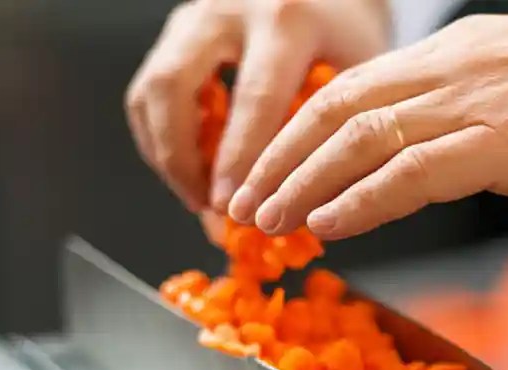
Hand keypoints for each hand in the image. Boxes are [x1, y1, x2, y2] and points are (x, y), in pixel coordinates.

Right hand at [125, 0, 390, 212]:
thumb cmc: (349, 37)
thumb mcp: (358, 77)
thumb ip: (329, 135)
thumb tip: (300, 211)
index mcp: (285, 19)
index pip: (253, 100)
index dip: (238, 163)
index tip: (232, 210)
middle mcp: (228, 10)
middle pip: (173, 86)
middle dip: (180, 158)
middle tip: (205, 205)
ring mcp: (195, 17)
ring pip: (150, 90)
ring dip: (165, 152)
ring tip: (198, 194)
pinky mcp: (179, 31)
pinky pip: (150, 90)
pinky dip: (162, 137)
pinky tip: (193, 167)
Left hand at [228, 13, 507, 239]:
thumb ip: (473, 111)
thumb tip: (434, 154)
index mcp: (457, 53)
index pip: (355, 88)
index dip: (300, 131)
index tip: (269, 169)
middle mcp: (453, 69)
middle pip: (337, 107)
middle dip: (279, 157)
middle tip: (242, 201)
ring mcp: (475, 102)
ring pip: (359, 138)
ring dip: (301, 183)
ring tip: (265, 221)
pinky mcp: (503, 142)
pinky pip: (410, 171)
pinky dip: (358, 199)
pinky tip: (327, 224)